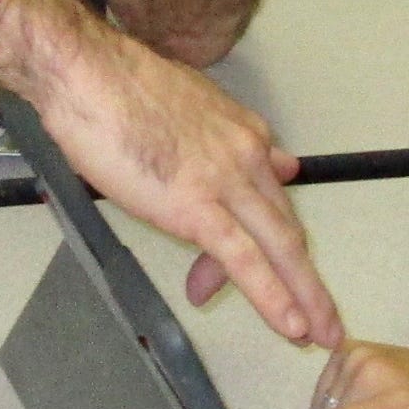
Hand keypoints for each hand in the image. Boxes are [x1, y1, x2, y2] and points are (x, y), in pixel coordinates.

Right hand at [37, 30, 338, 346]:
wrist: (86, 73)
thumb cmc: (114, 86)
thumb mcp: (187, 102)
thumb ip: (220, 136)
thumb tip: (258, 159)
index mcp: (242, 132)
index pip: (268, 193)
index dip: (265, 234)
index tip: (243, 262)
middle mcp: (246, 156)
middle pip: (286, 226)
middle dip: (306, 276)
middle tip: (322, 316)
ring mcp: (226, 183)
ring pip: (282, 248)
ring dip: (306, 296)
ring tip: (321, 335)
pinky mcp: (198, 208)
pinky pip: (246, 262)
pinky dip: (274, 297)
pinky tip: (290, 325)